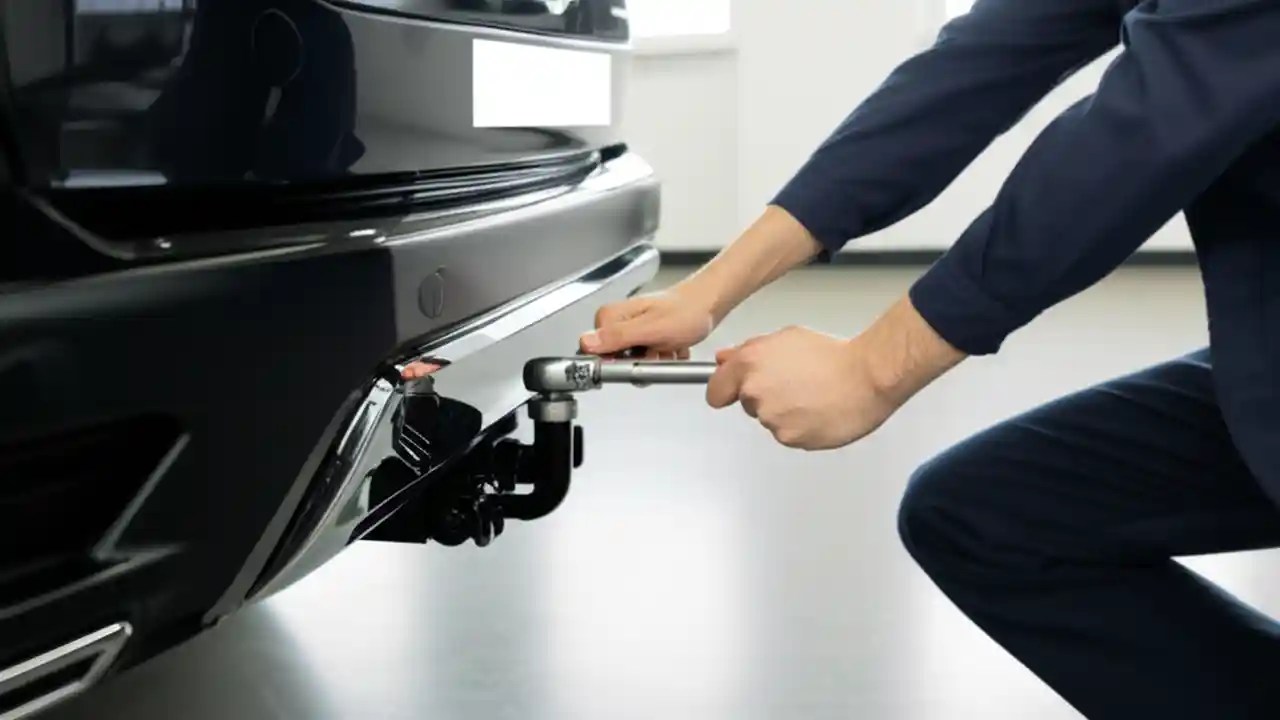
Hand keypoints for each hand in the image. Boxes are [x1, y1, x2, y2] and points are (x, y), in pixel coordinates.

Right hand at [580, 285, 716, 358]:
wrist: (709, 303)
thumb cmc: (687, 311)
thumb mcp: (652, 328)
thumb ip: (619, 336)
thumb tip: (587, 343)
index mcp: (610, 316)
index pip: (594, 352)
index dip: (615, 364)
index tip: (636, 360)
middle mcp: (616, 322)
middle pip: (614, 361)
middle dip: (639, 364)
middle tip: (657, 352)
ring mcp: (629, 330)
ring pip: (632, 363)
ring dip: (653, 362)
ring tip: (667, 348)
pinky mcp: (642, 337)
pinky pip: (645, 360)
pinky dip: (661, 358)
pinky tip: (672, 347)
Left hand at [707, 326, 900, 449]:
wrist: (866, 378)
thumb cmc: (833, 356)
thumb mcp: (786, 339)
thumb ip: (748, 351)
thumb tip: (725, 359)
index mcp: (749, 364)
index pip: (715, 390)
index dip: (725, 390)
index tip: (732, 391)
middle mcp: (755, 392)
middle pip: (745, 404)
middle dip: (761, 396)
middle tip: (791, 385)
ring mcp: (771, 418)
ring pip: (767, 420)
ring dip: (782, 412)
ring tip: (810, 396)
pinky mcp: (789, 438)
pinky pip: (786, 435)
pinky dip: (798, 427)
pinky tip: (816, 411)